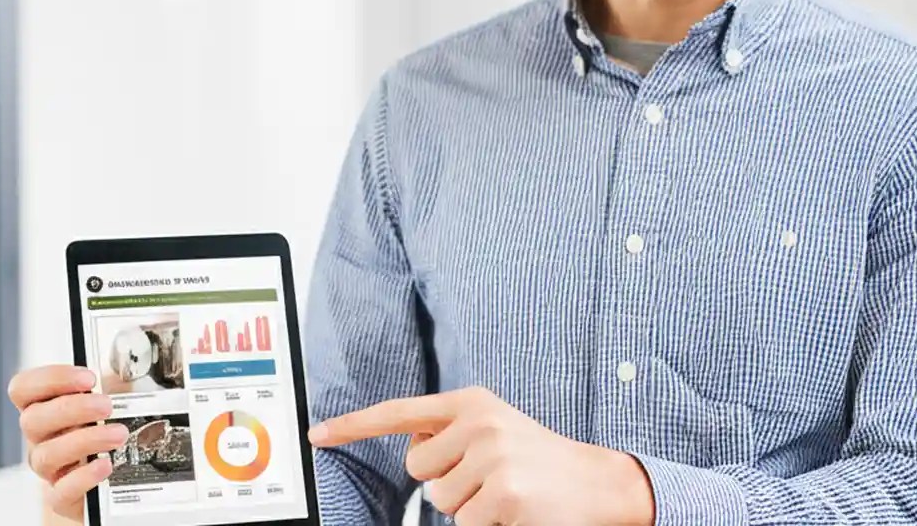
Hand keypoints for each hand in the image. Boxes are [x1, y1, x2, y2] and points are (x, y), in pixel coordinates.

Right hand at [8, 365, 129, 520]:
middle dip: (72, 408)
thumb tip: (129, 364)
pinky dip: (84, 477)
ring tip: (117, 434)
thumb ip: (111, 379)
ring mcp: (49, 467)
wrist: (112, 473)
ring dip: (85, 440)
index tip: (86, 378)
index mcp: (44, 407)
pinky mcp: (62, 495)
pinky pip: (62, 490)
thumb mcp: (109, 397)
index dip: (50, 379)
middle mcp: (40, 437)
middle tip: (105, 405)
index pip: (23, 388)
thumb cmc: (104, 428)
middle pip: (33, 419)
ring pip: (48, 454)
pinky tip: (105, 465)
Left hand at [309, 386, 654, 524]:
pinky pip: (467, 525)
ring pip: (441, 502)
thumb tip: (412, 451)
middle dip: (445, 482)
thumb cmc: (538, 462)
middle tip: (489, 478)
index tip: (318, 435)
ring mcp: (493, 457)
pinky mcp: (505, 494)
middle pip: (418, 469)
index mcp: (472, 402)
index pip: (400, 412)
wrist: (598, 484)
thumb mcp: (495, 431)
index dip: (354, 426)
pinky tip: (518, 511)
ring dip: (469, 508)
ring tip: (507, 493)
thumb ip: (453, 433)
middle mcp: (480, 422)